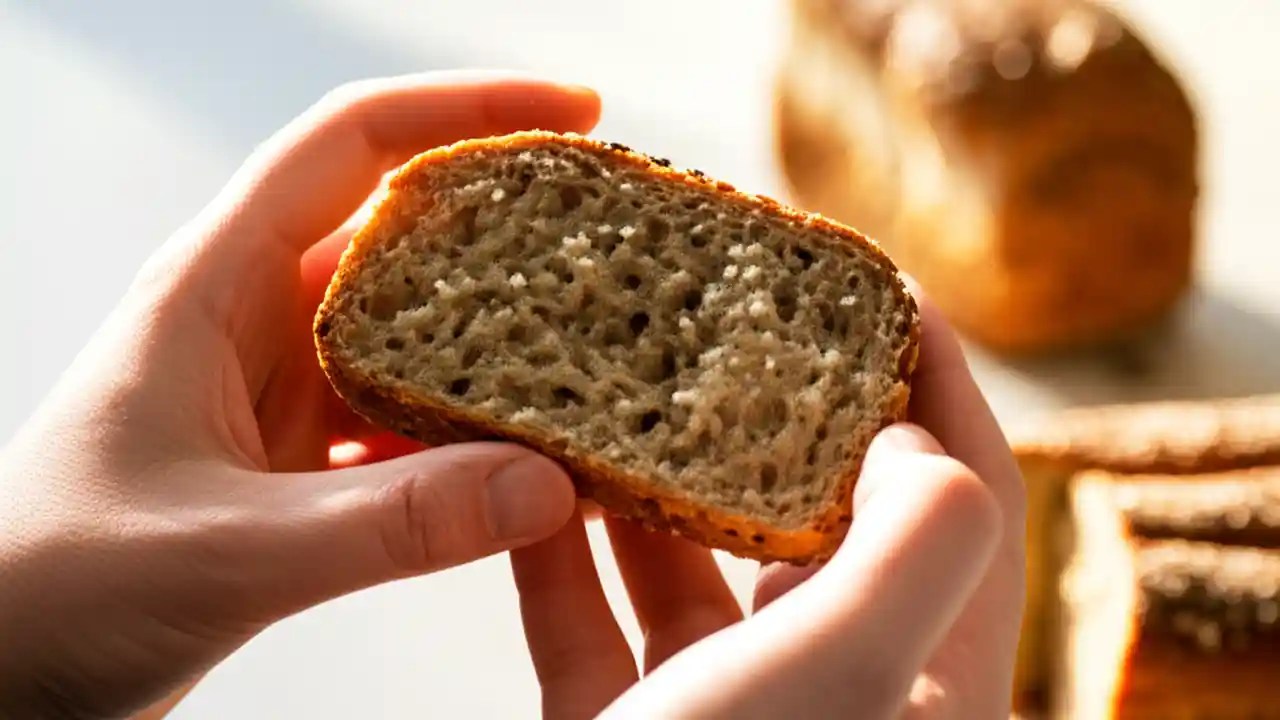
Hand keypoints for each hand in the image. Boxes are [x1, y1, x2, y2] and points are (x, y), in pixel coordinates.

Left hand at [0, 72, 600, 717]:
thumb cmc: (49, 590)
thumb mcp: (224, 550)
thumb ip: (387, 524)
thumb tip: (542, 483)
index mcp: (216, 287)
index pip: (351, 146)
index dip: (466, 110)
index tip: (573, 114)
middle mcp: (255, 321)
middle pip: (404, 228)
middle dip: (512, 225)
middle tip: (617, 241)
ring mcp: (282, 391)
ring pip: (416, 332)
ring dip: (502, 339)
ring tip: (597, 350)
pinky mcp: (301, 460)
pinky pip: (410, 419)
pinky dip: (472, 431)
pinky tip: (528, 458)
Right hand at [512, 295, 1025, 718]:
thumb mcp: (842, 676)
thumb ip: (912, 543)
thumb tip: (900, 426)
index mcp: (922, 685)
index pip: (962, 504)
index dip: (937, 382)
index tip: (880, 282)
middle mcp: (828, 692)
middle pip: (818, 521)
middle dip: (772, 414)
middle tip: (725, 317)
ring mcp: (720, 714)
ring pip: (690, 571)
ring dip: (648, 478)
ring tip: (611, 383)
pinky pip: (587, 624)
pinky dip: (556, 556)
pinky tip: (519, 483)